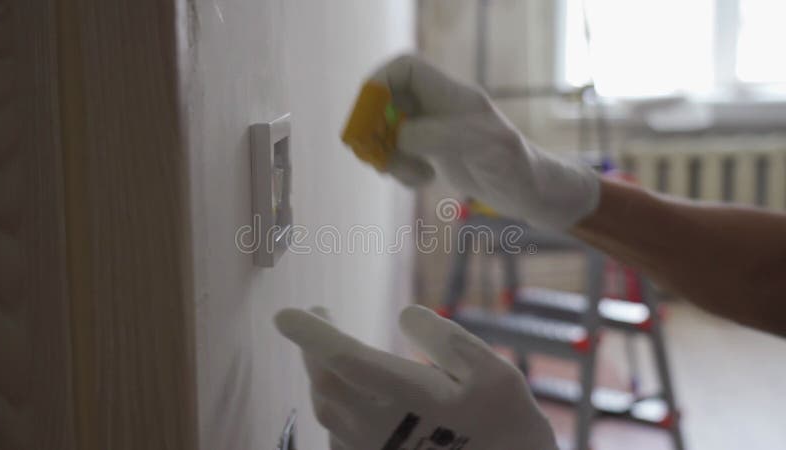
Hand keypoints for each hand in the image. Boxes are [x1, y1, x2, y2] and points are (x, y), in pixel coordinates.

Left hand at [274, 305, 557, 449]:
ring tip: (327, 350)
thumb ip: (445, 340)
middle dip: (313, 347)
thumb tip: (404, 315)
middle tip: (317, 317)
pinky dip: (335, 404)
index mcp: (410, 398)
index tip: (285, 314)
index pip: (345, 359)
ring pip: (327, 410)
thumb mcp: (493, 373)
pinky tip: (348, 393)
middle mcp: (382, 429)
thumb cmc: (509, 428)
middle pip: (325, 383)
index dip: (313, 333)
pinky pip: (338, 433)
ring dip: (321, 374)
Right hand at [368, 54, 599, 229]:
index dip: (379, 84)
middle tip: (377, 158)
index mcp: (452, 96)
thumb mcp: (479, 148)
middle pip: (387, 100)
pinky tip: (422, 180)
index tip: (370, 117)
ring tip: (412, 175)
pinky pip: (398, 152)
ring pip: (389, 129)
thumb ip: (436, 137)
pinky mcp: (433, 150)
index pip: (406, 68)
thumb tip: (397, 136)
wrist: (532, 193)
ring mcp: (434, 128)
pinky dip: (399, 168)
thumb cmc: (515, 168)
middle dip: (375, 130)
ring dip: (387, 154)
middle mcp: (440, 107)